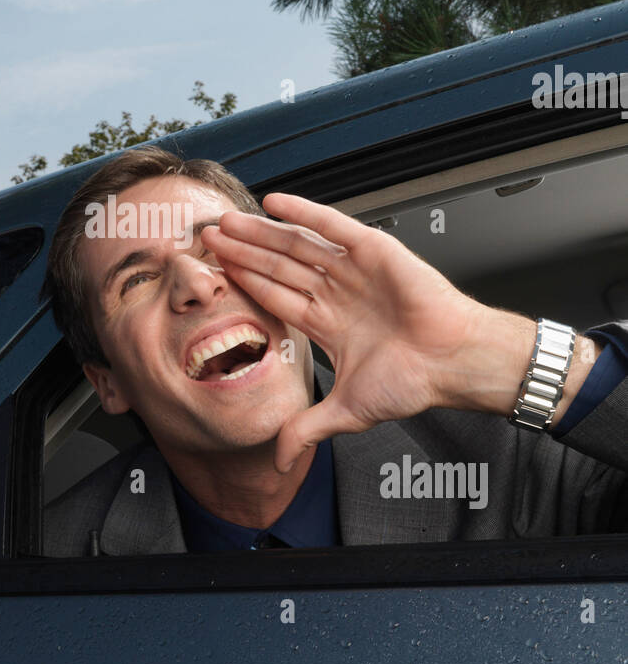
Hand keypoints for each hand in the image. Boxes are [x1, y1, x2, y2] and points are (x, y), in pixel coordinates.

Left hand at [200, 193, 533, 471]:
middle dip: (243, 252)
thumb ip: (307, 428)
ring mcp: (354, 269)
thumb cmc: (415, 381)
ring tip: (228, 221)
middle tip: (209, 238)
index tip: (214, 273)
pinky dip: (303, 213)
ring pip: (297, 245)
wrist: (454, 363)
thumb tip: (278, 461)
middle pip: (278, 266)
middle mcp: (337, 291)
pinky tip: (272, 203)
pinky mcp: (374, 250)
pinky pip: (332, 226)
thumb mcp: (347, 411)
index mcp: (328, 322)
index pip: (274, 296)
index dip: (244, 284)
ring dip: (261, 232)